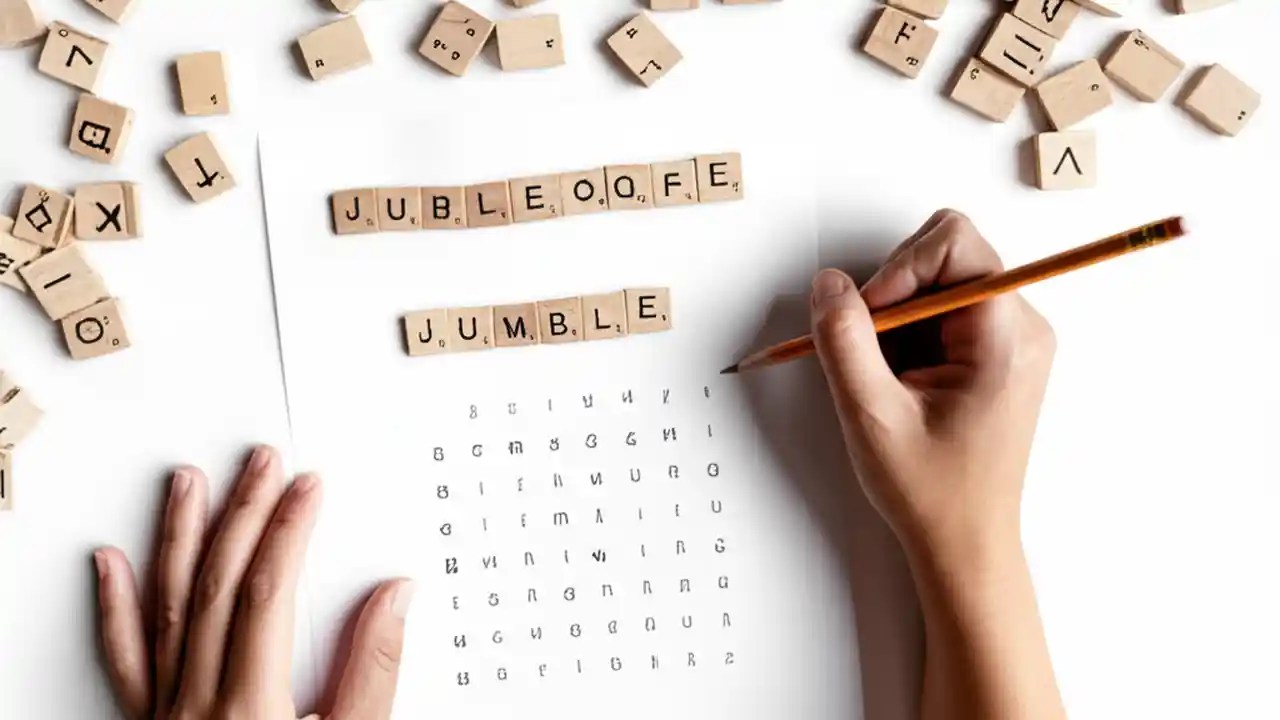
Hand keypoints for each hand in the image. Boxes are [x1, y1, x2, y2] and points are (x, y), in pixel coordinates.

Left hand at [93, 445, 414, 719]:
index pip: (268, 592)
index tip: (308, 487)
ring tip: (187, 486)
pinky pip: (124, 661)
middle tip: (260, 462)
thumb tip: (394, 599)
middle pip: (217, 587)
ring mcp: (166, 716)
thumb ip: (373, 674)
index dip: (290, 530)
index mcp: (252, 708)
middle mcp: (198, 705)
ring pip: (165, 609)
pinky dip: (116, 609)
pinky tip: (111, 564)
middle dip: (242, 515)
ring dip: (178, 540)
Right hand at [809, 210, 1055, 556]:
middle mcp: (1020, 324)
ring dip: (899, 316)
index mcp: (1006, 333)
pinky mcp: (995, 351)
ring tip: (890, 374)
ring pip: (939, 280)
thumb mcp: (872, 414)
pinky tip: (902, 379)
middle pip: (947, 253)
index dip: (899, 266)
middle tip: (873, 349)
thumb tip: (829, 283)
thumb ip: (845, 339)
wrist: (966, 542)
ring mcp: (1011, 336)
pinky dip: (909, 333)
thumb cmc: (931, 489)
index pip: (954, 241)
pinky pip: (943, 309)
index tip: (871, 316)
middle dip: (895, 290)